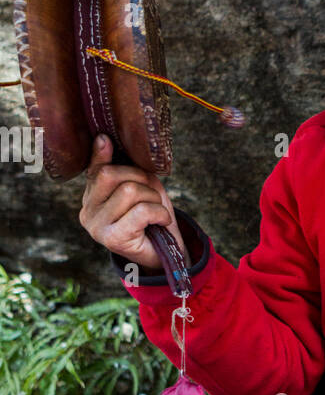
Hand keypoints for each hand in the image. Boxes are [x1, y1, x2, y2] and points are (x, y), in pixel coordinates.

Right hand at [79, 135, 190, 272]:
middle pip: (111, 175)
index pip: (94, 170)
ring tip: (157, 211)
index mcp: (90, 199)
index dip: (102, 154)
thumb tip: (102, 139)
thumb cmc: (153, 218)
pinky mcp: (113, 239)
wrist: (166, 255)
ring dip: (153, 198)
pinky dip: (159, 212)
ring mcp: (97, 228)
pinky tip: (161, 221)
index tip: (106, 139)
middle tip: (153, 196)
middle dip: (141, 179)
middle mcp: (87, 213)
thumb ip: (124, 167)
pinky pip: (141, 211)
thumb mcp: (141, 187)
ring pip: (130, 191)